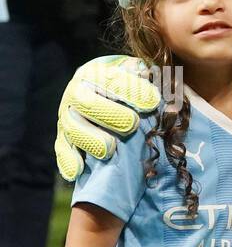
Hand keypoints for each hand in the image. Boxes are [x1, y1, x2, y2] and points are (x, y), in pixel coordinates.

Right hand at [55, 56, 161, 182]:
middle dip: (110, 114)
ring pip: (74, 128)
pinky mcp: (64, 140)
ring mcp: (68, 119)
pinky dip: (69, 161)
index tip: (153, 101)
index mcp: (95, 74)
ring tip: (109, 149)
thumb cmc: (130, 87)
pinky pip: (63, 151)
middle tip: (132, 125)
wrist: (103, 97)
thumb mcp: (138, 75)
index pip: (111, 80)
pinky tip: (77, 171)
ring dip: (91, 139)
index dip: (131, 90)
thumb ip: (147, 76)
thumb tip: (154, 76)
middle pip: (88, 104)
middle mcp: (76, 95)